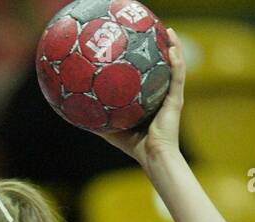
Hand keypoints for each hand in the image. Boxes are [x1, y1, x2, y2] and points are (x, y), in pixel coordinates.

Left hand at [97, 28, 185, 166]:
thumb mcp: (112, 129)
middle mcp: (163, 96)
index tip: (138, 47)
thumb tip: (77, 112)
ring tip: (169, 31)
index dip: (147, 63)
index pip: (150, 77)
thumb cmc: (135, 146)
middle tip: (155, 33)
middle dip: (162, 50)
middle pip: (164, 68)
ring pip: (176, 67)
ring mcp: (172, 96)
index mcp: (151, 101)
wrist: (153, 157)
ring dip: (174, 47)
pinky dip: (176, 59)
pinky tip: (171, 45)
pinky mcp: (177, 99)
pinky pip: (177, 75)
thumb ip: (98, 119)